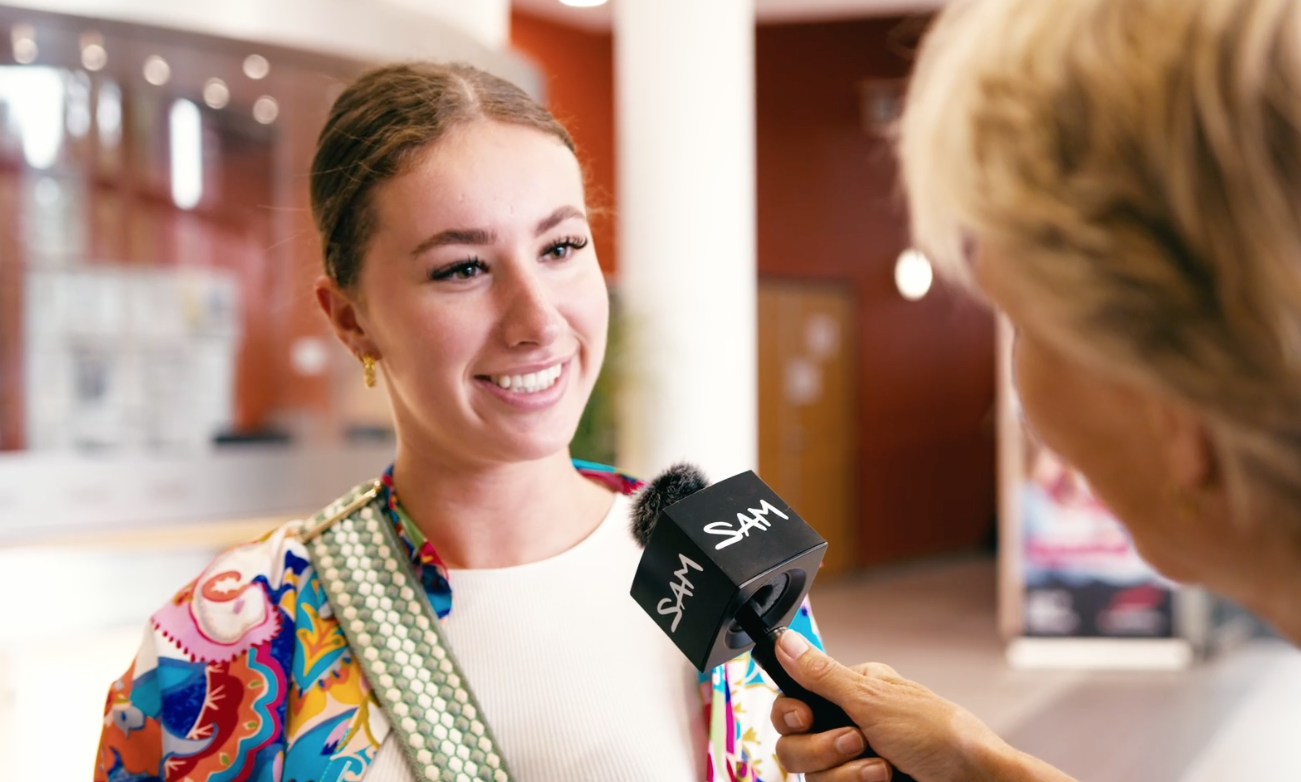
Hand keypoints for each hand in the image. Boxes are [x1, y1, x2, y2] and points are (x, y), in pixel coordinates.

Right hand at [769, 630, 1010, 781]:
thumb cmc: (940, 735)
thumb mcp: (874, 699)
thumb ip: (822, 675)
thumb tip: (784, 641)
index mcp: (850, 693)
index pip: (793, 701)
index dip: (791, 713)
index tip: (805, 718)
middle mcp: (847, 725)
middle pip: (793, 742)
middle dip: (822, 748)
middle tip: (856, 741)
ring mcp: (853, 762)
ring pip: (812, 775)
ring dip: (847, 773)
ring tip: (882, 767)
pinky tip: (884, 781)